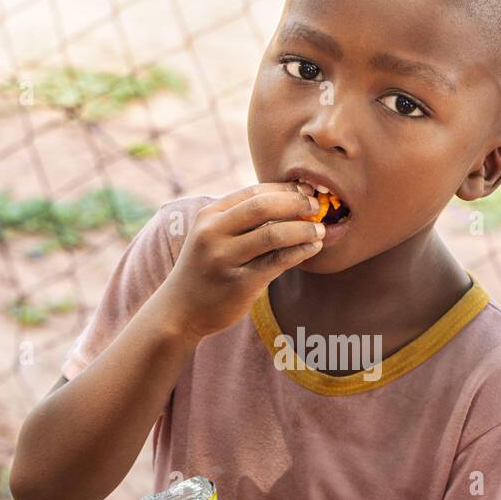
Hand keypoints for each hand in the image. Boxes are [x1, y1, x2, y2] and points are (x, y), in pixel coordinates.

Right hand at [160, 182, 325, 343]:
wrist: (180, 310)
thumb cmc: (206, 269)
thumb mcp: (214, 236)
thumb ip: (242, 220)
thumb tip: (291, 201)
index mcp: (209, 215)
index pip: (254, 191)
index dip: (285, 189)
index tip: (307, 191)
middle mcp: (213, 233)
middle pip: (264, 206)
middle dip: (297, 203)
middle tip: (317, 207)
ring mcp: (224, 258)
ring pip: (274, 234)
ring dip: (304, 229)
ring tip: (320, 230)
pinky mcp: (239, 283)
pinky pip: (277, 262)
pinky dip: (300, 251)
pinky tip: (312, 248)